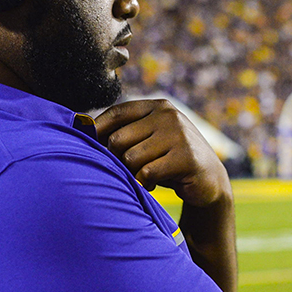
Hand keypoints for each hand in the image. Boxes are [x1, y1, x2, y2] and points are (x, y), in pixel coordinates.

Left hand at [93, 99, 231, 207]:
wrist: (210, 180)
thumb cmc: (169, 160)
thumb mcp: (151, 138)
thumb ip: (127, 131)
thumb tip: (82, 127)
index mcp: (158, 107)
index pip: (117, 112)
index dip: (97, 129)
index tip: (87, 146)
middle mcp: (169, 116)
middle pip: (118, 139)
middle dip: (116, 159)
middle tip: (127, 170)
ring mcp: (179, 135)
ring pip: (130, 158)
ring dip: (132, 174)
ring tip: (143, 177)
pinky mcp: (185, 157)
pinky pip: (147, 173)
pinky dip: (145, 183)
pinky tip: (153, 184)